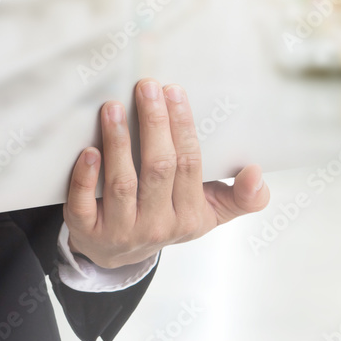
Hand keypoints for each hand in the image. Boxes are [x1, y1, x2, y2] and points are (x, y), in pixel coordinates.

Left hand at [63, 79, 269, 268]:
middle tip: (147, 86)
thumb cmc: (168, 218)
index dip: (182, 127)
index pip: (189, 164)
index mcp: (188, 215)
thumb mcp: (211, 213)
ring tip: (113, 108)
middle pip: (158, 169)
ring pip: (122, 184)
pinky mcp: (87, 232)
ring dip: (118, 143)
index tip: (174, 91)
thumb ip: (242, 197)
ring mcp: (120, 231)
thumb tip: (257, 173)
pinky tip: (87, 151)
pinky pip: (83, 206)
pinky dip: (85, 178)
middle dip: (153, 124)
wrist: (119, 253)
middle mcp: (157, 226)